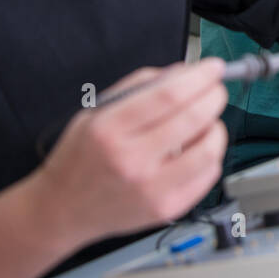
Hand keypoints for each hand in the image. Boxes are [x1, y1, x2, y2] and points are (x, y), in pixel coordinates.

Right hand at [32, 60, 228, 249]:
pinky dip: (211, 155)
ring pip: (208, 150)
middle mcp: (130, 160)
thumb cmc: (79, 159)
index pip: (168, 95)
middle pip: (193, 118)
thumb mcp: (96, 112)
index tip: (213, 68)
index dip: (199, 77)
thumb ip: (139, 86)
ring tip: (207, 121)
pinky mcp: (167, 208)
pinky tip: (198, 149)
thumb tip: (184, 72)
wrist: (62, 209)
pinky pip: (208, 176)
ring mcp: (151, 189)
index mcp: (109, 130)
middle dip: (214, 96)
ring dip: (216, 127)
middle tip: (216, 89)